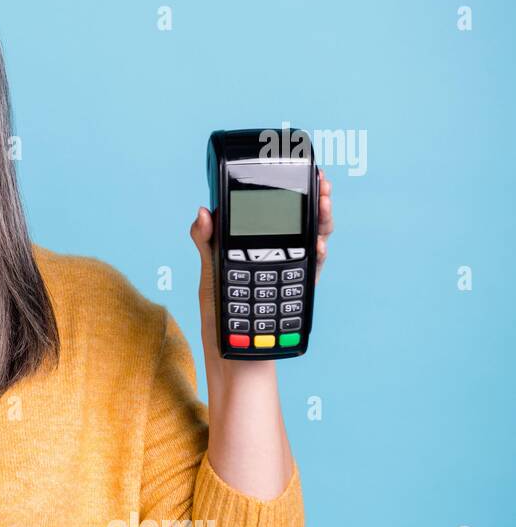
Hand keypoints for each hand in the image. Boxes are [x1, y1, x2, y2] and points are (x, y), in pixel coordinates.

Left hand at [190, 168, 334, 356]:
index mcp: (257, 247)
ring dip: (322, 223)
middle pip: (303, 224)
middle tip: (321, 184)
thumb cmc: (220, 316)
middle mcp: (279, 257)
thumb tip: (203, 211)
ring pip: (314, 243)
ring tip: (323, 205)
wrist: (231, 353)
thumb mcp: (209, 274)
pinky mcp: (296, 294)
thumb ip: (207, 243)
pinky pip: (312, 273)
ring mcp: (290, 275)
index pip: (277, 213)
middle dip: (316, 201)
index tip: (302, 173)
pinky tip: (319, 246)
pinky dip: (318, 258)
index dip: (291, 192)